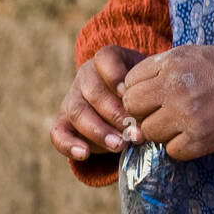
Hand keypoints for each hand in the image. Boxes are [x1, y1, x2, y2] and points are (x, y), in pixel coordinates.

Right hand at [50, 44, 148, 161]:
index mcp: (107, 59)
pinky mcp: (63, 121)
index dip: (116, 76)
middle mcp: (86, 76)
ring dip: (99, 132)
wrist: (127, 103)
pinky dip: (69, 145)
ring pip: (78, 113)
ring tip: (119, 146)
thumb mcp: (148, 81)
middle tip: (136, 133)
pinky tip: (84, 154)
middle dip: (116, 115)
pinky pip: (58, 133)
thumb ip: (148, 89)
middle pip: (94, 93)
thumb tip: (154, 113)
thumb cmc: (142, 90)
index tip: (130, 94)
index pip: (106, 59)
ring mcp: (72, 98)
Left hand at [120, 44, 213, 160]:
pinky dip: (181, 146)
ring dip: (162, 131)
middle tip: (163, 112)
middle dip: (143, 112)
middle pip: (132, 108)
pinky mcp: (199, 139)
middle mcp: (174, 87)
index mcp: (171, 63)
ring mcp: (186, 115)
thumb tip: (130, 87)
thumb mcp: (193, 54)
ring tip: (183, 123)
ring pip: (149, 132)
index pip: (129, 83)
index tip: (153, 96)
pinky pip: (171, 151)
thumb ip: (161, 67)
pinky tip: (196, 134)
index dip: (138, 91)